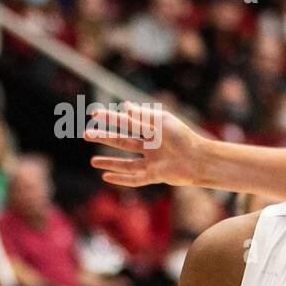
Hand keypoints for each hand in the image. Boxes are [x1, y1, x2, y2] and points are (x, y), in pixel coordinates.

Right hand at [85, 102, 205, 188]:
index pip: (127, 123)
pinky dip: (121, 179)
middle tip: (85, 134)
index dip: (111, 118)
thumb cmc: (183, 138)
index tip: (93, 114)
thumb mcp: (163, 123)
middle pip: (123, 142)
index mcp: (153, 130)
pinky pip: (135, 179)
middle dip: (104, 138)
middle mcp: (151, 146)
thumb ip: (143, 117)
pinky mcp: (156, 175)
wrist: (199, 159)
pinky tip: (106, 177)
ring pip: (126, 163)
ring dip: (110, 162)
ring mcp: (152, 161)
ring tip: (92, 161)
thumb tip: (124, 106)